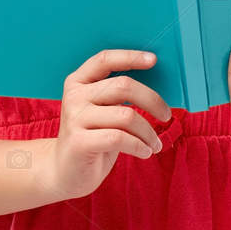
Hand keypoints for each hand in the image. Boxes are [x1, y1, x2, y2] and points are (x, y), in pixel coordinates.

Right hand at [47, 49, 171, 200]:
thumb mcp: (100, 111)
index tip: (153, 60)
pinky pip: (120, 138)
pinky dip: (140, 146)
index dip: (130, 57)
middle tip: (166, 115)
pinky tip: (145, 152)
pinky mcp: (79, 142)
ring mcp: (75, 119)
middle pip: (123, 86)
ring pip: (127, 116)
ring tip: (155, 143)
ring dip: (149, 132)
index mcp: (78, 82)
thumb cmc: (91, 138)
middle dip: (152, 100)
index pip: (105, 60)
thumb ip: (116, 96)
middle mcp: (74, 96)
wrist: (64, 172)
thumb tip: (155, 89)